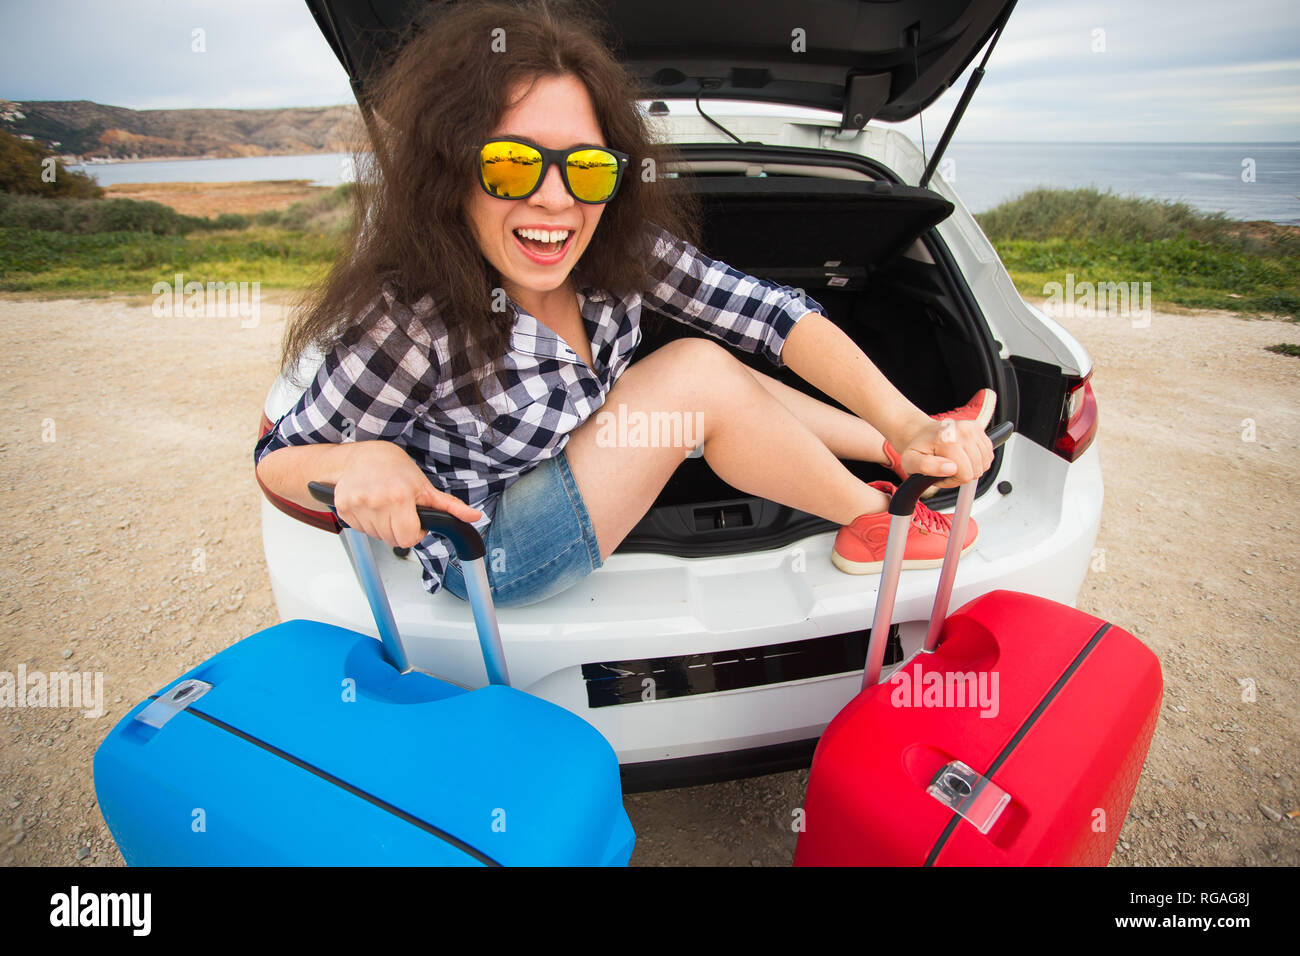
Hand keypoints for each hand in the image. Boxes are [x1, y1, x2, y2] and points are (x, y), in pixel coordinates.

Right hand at [332, 440, 482, 548]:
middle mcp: (376, 501)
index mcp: (399, 497)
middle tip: (398, 510)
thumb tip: (474, 516)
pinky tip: (370, 505)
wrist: (362, 456)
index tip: (413, 518)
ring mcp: (358, 504)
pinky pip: (360, 530)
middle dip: (399, 529)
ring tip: (384, 506)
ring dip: (382, 526)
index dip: (414, 532)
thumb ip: (450, 506)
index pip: (407, 539)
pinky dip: (367, 522)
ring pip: (376, 536)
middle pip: (392, 540)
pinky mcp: (344, 508)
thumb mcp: (425, 487)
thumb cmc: (395, 469)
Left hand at [897, 417, 994, 489]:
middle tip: (946, 469)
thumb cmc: (917, 448)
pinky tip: (964, 457)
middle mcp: (963, 431)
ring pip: (985, 463)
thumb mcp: (911, 461)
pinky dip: (978, 460)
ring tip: (954, 463)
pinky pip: (988, 454)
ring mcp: (973, 428)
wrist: (921, 432)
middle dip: (962, 475)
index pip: (966, 475)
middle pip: (977, 470)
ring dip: (971, 468)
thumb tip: (950, 468)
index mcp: (948, 440)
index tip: (941, 475)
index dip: (953, 481)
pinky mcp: (979, 429)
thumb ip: (927, 466)